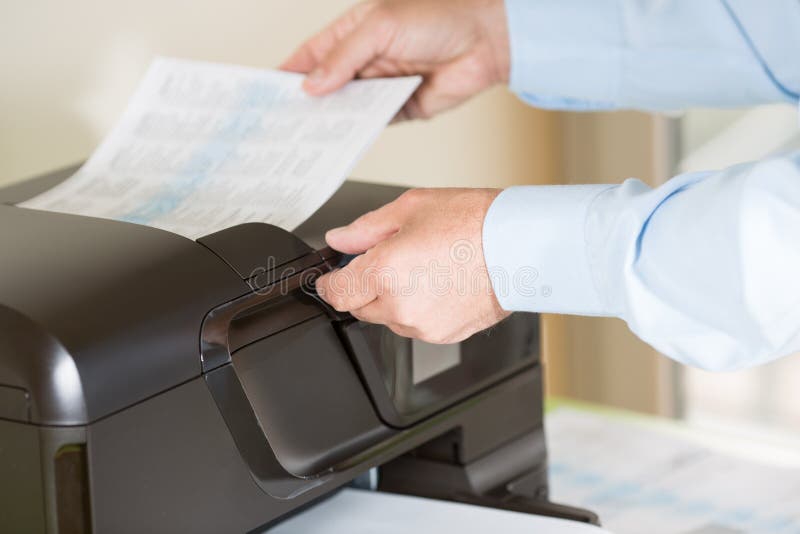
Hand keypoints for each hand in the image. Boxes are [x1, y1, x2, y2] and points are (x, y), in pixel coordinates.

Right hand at [281, 0, 509, 119]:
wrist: (487, 41)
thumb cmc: (439, 17)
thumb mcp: (380, 27)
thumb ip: (344, 57)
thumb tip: (312, 86)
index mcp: (352, 32)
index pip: (310, 56)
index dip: (286, 74)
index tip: (262, 93)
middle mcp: (364, 60)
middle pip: (324, 87)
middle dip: (303, 104)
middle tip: (276, 124)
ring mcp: (380, 86)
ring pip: (345, 110)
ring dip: (327, 123)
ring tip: (301, 139)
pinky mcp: (399, 110)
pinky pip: (371, 125)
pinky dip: (356, 134)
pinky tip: (338, 143)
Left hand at [315, 188, 509, 343]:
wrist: (520, 246)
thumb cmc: (474, 222)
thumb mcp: (410, 208)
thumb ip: (365, 229)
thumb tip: (339, 240)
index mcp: (384, 272)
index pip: (336, 292)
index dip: (330, 282)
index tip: (333, 276)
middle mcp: (400, 306)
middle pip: (360, 307)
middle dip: (366, 285)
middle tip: (392, 258)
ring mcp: (423, 325)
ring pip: (389, 319)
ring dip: (393, 299)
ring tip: (425, 268)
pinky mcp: (444, 335)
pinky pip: (416, 326)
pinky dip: (419, 309)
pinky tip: (440, 283)